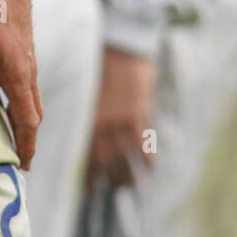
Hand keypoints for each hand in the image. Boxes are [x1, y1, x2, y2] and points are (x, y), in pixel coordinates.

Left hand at [0, 0, 41, 170]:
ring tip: (13, 135)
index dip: (25, 144)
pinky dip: (20, 103)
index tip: (24, 165)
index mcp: (19, 76)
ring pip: (31, 100)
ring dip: (24, 121)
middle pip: (33, 114)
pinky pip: (25, 88)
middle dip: (27, 138)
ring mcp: (28, 63)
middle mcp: (28, 73)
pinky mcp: (23, 54)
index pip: (27, 120)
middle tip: (20, 158)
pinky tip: (4, 100)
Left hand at [87, 46, 156, 188]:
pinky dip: (147, 159)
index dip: (88, 177)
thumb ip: (92, 115)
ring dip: (128, 176)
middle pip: (104, 162)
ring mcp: (120, 121)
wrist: (120, 45)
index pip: (85, 155)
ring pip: (123, 159)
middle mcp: (100, 124)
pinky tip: (150, 167)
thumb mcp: (90, 91)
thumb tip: (92, 136)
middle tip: (113, 190)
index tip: (90, 191)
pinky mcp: (137, 114)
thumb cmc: (102, 64)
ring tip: (131, 186)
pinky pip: (142, 145)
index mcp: (86, 118)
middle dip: (109, 180)